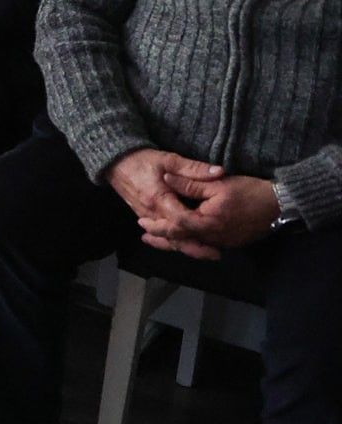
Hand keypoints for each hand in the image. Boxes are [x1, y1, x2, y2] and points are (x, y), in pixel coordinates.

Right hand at [106, 148, 225, 248]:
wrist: (116, 164)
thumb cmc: (142, 160)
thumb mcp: (169, 160)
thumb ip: (193, 168)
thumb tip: (220, 172)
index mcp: (158, 198)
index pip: (179, 218)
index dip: (198, 225)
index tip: (217, 230)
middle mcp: (151, 213)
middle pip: (174, 236)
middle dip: (194, 247)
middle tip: (216, 254)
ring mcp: (146, 218)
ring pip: (167, 239)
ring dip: (186, 248)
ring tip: (206, 254)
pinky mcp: (144, 218)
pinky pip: (160, 235)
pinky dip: (173, 243)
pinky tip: (186, 248)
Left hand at [141, 170, 279, 260]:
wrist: (280, 204)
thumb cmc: (249, 191)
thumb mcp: (218, 183)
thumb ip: (190, 182)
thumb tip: (166, 179)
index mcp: (208, 222)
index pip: (176, 225)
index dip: (158, 223)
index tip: (142, 221)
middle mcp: (213, 237)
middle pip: (181, 239)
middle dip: (161, 237)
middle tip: (143, 234)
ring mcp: (222, 242)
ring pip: (191, 244)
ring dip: (172, 242)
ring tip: (154, 240)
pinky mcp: (229, 242)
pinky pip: (203, 245)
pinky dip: (189, 242)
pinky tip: (181, 238)